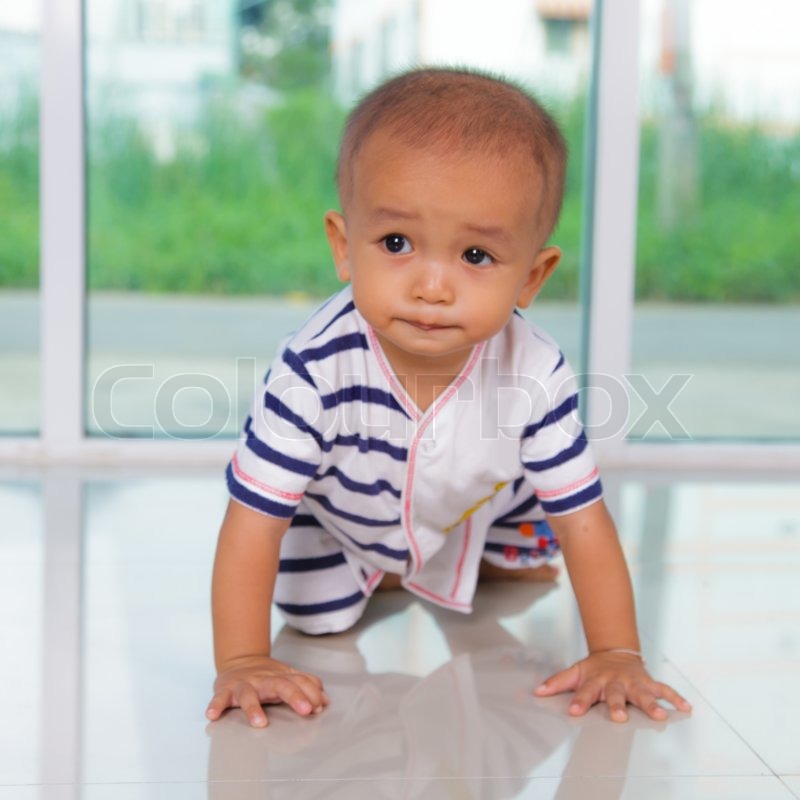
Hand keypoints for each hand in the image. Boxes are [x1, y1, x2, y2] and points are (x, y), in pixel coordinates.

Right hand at [207, 655, 329, 727]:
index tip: (319, 707)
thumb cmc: (267, 675)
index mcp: (281, 677)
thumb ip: (306, 686)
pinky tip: (212, 715)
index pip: (299, 682)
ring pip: (248, 693)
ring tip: (260, 722)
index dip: (311, 692)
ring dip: (253, 708)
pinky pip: (219, 698)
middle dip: (295, 696)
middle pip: (281, 685)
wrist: (239, 661)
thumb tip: (325, 701)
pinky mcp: (225, 690)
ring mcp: (244, 684)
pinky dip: (216, 705)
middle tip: (307, 710)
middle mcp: (263, 679)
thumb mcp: (288, 677)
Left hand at [533, 651, 692, 722]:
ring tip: (660, 716)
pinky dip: (675, 698)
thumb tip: (535, 691)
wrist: (616, 652)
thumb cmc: (594, 669)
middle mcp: (615, 681)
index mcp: (595, 680)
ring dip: (652, 704)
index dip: (578, 701)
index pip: (584, 692)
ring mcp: (634, 681)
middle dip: (617, 705)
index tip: (574, 712)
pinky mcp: (648, 682)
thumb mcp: (574, 672)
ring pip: (643, 693)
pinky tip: (686, 708)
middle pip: (615, 694)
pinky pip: (664, 689)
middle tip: (619, 717)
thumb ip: (556, 683)